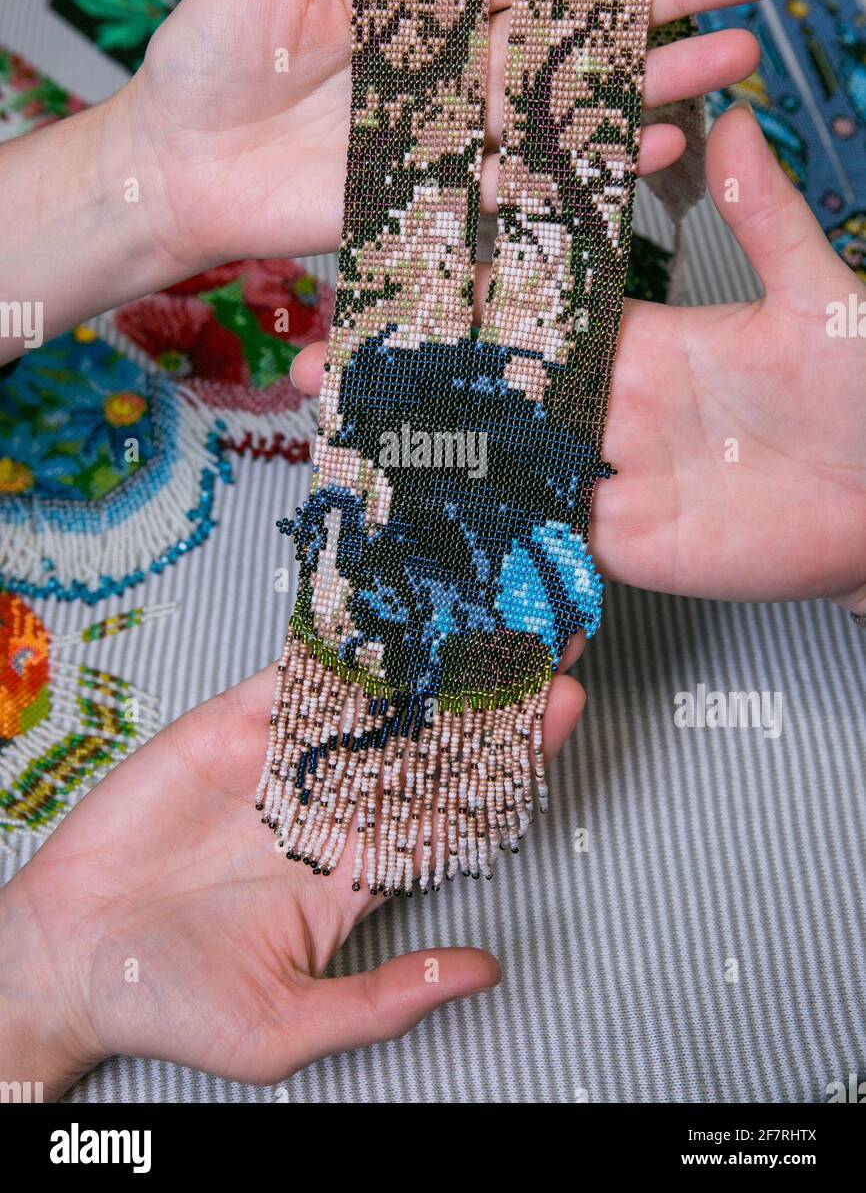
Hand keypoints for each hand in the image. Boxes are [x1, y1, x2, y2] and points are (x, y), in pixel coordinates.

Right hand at [0, 657, 584, 1095]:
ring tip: (486, 596)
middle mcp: (337, 806)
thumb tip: (485, 972)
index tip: (565, 704)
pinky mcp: (233, 726)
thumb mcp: (286, 1025)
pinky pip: (294, 675)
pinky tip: (386, 601)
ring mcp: (288, 760)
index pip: (460, 803)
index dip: (515, 755)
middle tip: (549, 625)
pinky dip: (337, 638)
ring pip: (375, 694)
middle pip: (434, 736)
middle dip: (491, 685)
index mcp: (363, 871)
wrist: (68, 958)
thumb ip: (385, 998)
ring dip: (430, 648)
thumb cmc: (173, 1003)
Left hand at [122, 0, 779, 276]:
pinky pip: (529, 180)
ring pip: (574, 102)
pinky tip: (655, 145)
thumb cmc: (212, 55)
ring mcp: (457, 130)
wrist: (176, 161)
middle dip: (673, 2)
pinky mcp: (440, 192)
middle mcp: (459, 63)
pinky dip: (591, 165)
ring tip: (734, 61)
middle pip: (586, 28)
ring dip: (657, 83)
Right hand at [292, 106, 865, 615]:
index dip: (467, 289)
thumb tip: (732, 123)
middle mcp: (615, 405)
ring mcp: (613, 476)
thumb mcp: (820, 300)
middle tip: (323, 357)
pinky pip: (541, 533)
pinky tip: (410, 513)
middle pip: (492, 385)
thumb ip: (767, 222)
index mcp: (647, 337)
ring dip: (420, 447)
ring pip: (500, 458)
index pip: (537, 306)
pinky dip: (477, 525)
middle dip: (407, 372)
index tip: (398, 268)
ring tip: (339, 434)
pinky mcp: (623, 543)